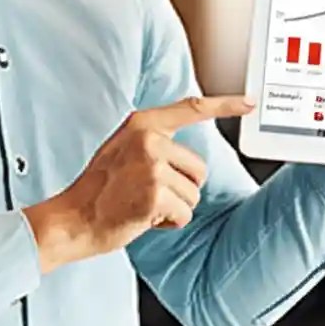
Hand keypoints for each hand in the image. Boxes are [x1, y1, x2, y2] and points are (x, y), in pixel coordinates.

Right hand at [24, 95, 254, 272]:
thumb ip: (152, 140)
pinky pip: (184, 214)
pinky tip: (143, 218)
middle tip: (147, 193)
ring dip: (173, 207)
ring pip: (193, 194)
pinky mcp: (155, 194)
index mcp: (142, 124)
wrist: (73, 219)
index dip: (226, 105)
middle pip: (199, 168)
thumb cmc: (99, 188)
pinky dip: (168, 223)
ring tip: (141, 204)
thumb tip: (184, 150)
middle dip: (181, 187)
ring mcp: (152, 166)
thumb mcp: (122, 149)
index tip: (250, 102)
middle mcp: (149, 139)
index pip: (192, 108)